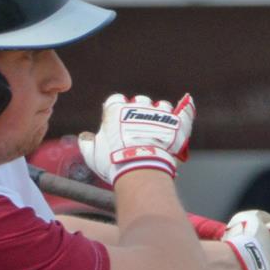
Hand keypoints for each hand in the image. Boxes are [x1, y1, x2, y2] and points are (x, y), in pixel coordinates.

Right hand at [75, 93, 194, 184]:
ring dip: (160, 115)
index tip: (119, 123)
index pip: (115, 100)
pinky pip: (184, 111)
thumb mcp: (93, 155)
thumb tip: (85, 137)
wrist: (141, 169)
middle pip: (140, 101)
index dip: (117, 110)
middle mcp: (138, 106)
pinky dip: (184, 112)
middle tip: (139, 131)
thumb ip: (87, 143)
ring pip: (161, 107)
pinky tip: (183, 112)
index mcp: (115, 110)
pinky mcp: (176, 122)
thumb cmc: (114, 163)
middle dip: (139, 112)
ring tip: (160, 131)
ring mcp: (159, 113)